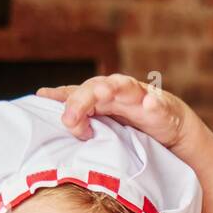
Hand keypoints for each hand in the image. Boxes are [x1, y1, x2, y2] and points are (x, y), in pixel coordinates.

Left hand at [37, 73, 191, 149]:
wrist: (169, 125)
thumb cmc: (132, 121)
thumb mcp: (103, 122)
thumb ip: (79, 116)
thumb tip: (46, 103)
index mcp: (99, 97)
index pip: (77, 92)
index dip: (61, 96)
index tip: (43, 99)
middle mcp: (116, 92)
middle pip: (95, 87)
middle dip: (81, 100)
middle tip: (70, 118)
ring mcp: (139, 98)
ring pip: (124, 86)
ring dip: (112, 89)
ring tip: (103, 94)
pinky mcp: (161, 108)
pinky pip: (157, 103)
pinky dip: (153, 103)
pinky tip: (149, 104)